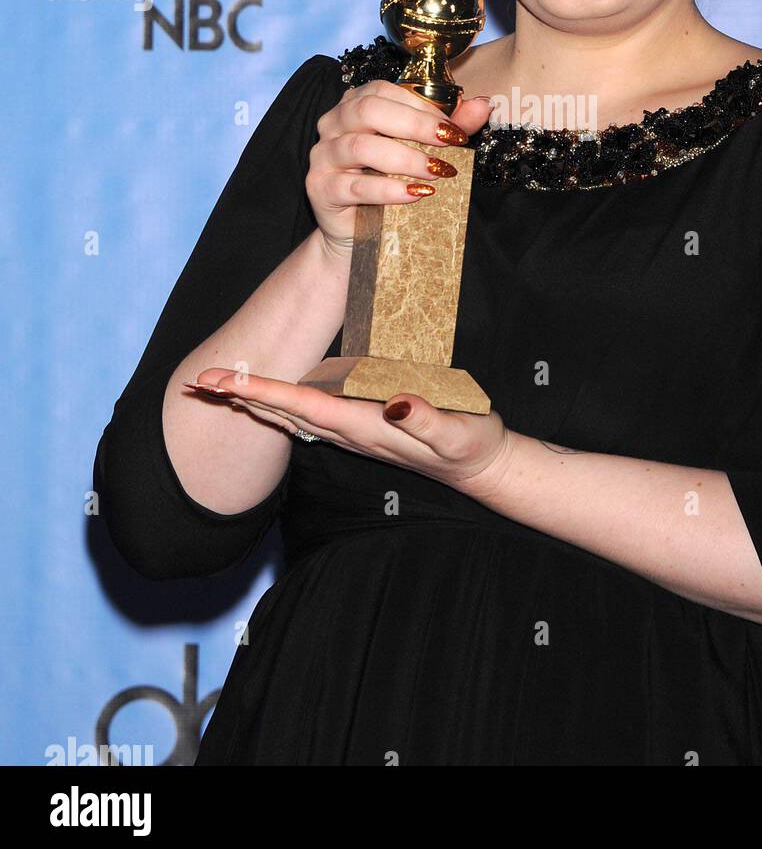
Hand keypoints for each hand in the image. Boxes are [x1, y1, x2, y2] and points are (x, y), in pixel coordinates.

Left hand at [186, 367, 515, 493]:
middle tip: (196, 381)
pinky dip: (279, 403)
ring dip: (252, 400)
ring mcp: (351, 432)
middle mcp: (348, 432)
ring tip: (217, 385)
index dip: (261, 391)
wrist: (478, 467)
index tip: (223, 381)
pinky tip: (268, 397)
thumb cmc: (470, 443)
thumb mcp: (457, 429)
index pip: (301, 406)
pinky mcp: (358, 428)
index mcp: (363, 426)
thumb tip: (396, 403)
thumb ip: (426, 418)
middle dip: (239, 397)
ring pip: (289, 416)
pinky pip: (306, 416)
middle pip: (282, 413)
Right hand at [307, 79, 492, 256]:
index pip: (384, 91)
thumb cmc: (391, 181)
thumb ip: (449, 127)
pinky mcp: (320, 189)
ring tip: (438, 173)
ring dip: (405, 159)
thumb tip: (484, 104)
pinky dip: (388, 189)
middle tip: (450, 144)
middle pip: (369, 111)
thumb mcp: (422, 151)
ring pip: (360, 147)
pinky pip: (353, 186)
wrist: (361, 230)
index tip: (454, 129)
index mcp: (355, 104)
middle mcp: (333, 124)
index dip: (422, 107)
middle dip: (415, 126)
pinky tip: (415, 195)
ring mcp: (323, 156)